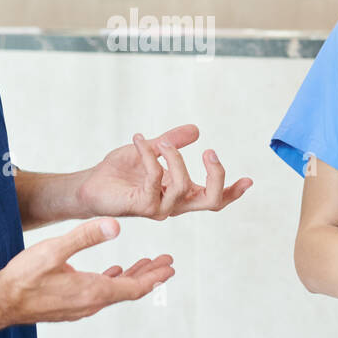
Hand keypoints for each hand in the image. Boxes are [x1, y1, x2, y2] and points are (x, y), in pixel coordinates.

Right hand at [0, 217, 174, 323]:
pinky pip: (100, 294)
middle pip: (129, 290)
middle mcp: (91, 303)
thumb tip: (117, 225)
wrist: (0, 303)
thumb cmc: (24, 277)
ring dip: (131, 277)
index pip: (135, 287)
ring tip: (145, 264)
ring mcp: (80, 307)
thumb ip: (86, 236)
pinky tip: (112, 272)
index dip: (155, 276)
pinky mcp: (70, 306)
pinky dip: (112, 281)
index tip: (170, 266)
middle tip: (167, 263)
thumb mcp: (55, 250)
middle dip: (149, 275)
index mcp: (93, 291)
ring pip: (115, 292)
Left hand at [76, 124, 251, 220]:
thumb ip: (172, 142)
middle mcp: (173, 204)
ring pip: (182, 186)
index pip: (213, 198)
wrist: (88, 185)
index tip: (249, 180)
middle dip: (217, 178)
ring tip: (160, 141)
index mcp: (180, 194)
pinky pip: (154, 179)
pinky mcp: (141, 205)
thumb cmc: (119, 173)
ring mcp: (158, 207)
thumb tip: (196, 130)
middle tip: (210, 152)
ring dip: (174, 158)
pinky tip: (139, 140)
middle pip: (210, 201)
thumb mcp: (151, 151)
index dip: (232, 192)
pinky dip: (149, 155)